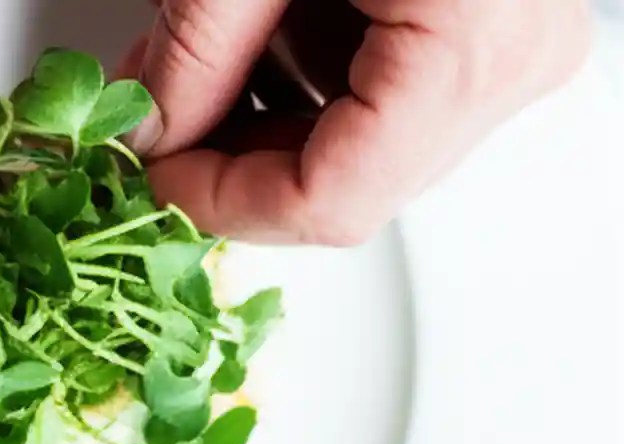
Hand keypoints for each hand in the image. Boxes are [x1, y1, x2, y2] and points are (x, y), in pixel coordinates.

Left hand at [123, 0, 590, 244]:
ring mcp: (503, 52)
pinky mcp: (482, 32)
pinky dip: (293, 81)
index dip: (218, 203)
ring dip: (252, 122)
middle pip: (342, 184)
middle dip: (226, 161)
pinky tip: (239, 46)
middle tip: (148, 127)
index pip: (329, 199)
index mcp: (470, 49)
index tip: (144, 176)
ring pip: (354, 149)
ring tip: (182, 69)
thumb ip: (195, 46)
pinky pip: (375, 98)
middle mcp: (508, 65)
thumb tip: (146, 129)